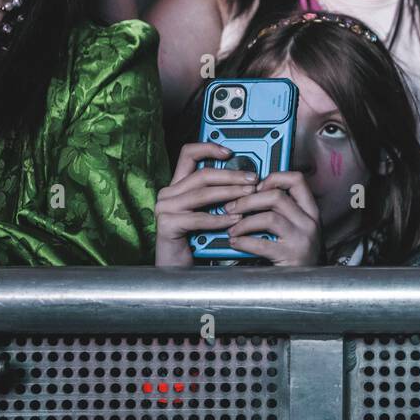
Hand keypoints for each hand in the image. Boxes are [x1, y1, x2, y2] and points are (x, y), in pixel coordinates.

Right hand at [154, 143, 253, 265]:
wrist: (178, 271)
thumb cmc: (196, 241)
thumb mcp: (209, 212)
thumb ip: (219, 196)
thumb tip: (246, 180)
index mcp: (178, 186)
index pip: (188, 155)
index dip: (209, 148)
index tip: (230, 152)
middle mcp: (169, 193)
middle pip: (202, 174)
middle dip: (231, 175)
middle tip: (253, 179)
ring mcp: (165, 208)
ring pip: (202, 193)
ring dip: (230, 193)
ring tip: (249, 195)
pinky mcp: (167, 224)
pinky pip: (198, 218)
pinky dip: (220, 219)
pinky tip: (236, 220)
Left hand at [222, 170, 321, 265]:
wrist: (307, 285)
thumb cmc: (298, 255)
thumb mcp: (298, 227)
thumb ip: (283, 210)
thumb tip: (251, 194)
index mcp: (310, 211)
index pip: (296, 180)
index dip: (273, 178)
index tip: (256, 186)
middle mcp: (309, 222)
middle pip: (277, 196)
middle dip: (248, 200)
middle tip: (232, 207)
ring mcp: (301, 239)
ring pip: (268, 217)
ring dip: (243, 222)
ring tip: (232, 228)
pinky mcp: (290, 256)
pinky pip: (261, 244)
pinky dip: (243, 241)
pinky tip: (236, 242)